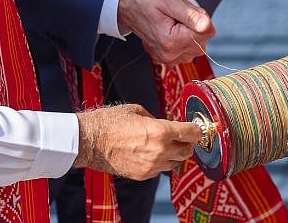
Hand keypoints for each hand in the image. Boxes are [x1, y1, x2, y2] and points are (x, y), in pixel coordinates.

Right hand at [74, 104, 200, 179]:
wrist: (90, 142)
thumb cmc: (112, 122)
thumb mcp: (138, 111)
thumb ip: (158, 120)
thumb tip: (168, 125)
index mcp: (161, 131)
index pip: (192, 134)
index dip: (196, 130)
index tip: (196, 129)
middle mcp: (160, 150)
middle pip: (188, 151)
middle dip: (187, 143)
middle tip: (181, 137)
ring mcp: (152, 165)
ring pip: (175, 163)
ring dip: (174, 154)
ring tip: (163, 145)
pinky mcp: (143, 175)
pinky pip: (160, 170)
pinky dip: (160, 163)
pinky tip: (150, 154)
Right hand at [117, 0, 215, 63]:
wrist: (127, 8)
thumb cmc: (146, 1)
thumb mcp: (169, 0)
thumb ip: (190, 14)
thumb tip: (207, 25)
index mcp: (171, 41)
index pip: (207, 32)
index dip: (200, 17)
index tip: (185, 11)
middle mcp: (170, 54)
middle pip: (203, 40)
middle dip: (196, 25)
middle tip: (178, 15)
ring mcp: (168, 59)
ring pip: (197, 46)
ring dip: (190, 32)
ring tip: (174, 21)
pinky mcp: (168, 58)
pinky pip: (187, 50)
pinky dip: (184, 39)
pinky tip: (172, 29)